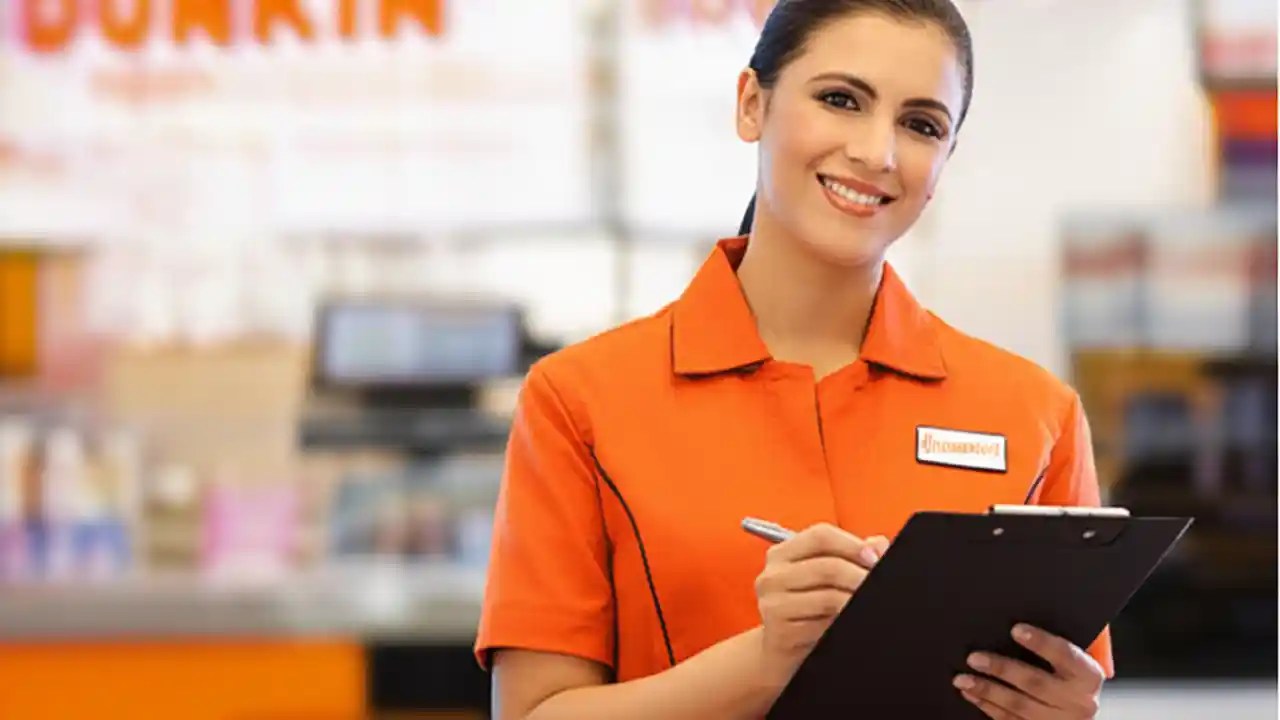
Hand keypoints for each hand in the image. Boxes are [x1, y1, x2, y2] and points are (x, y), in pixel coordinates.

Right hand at [753, 523, 888, 687]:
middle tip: (881, 586)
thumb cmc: (808, 607)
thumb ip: (851, 555)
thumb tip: (878, 545)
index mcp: (781, 554)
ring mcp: (773, 605)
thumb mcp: (825, 577)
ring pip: (829, 597)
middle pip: (828, 567)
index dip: (853, 545)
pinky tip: (844, 624)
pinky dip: (841, 625)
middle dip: (861, 577)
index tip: (875, 558)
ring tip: (866, 605)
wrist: (781, 650)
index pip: (820, 536)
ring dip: (855, 602)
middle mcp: (772, 576)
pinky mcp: (780, 633)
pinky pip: (823, 626)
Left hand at [954, 624, 1103, 718]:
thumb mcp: (1074, 656)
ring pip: (1018, 705)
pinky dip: (986, 706)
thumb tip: (1026, 611)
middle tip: (974, 657)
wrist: (1077, 713)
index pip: (1066, 655)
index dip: (1041, 642)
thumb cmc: (1070, 674)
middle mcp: (1078, 702)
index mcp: (1088, 676)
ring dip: (987, 690)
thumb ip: (1059, 638)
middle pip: (1036, 682)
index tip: (1016, 629)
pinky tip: (971, 694)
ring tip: (963, 678)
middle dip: (1002, 669)